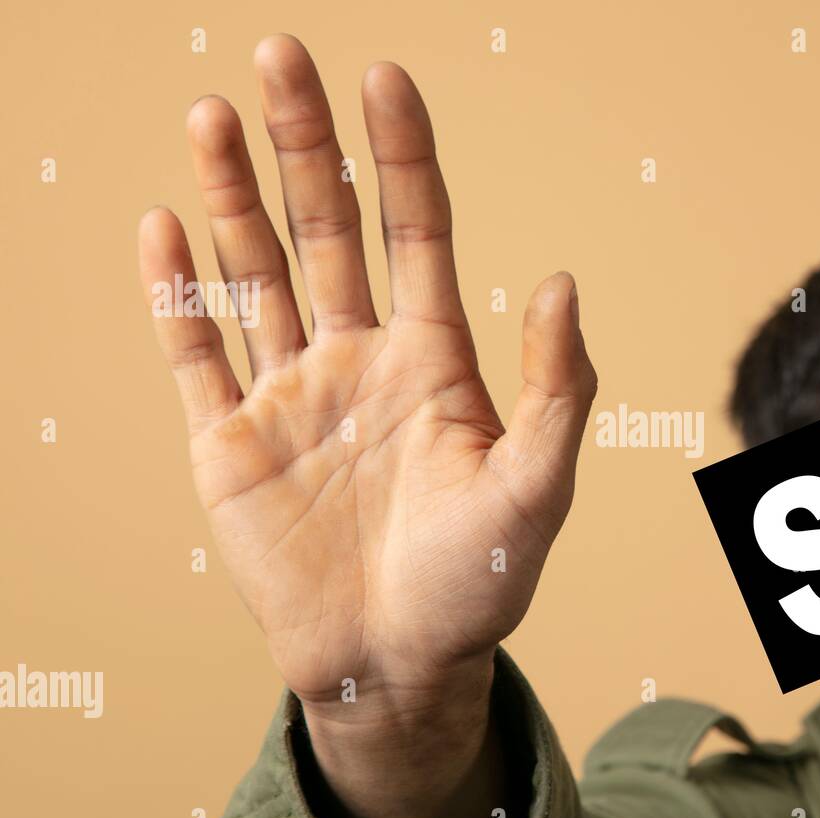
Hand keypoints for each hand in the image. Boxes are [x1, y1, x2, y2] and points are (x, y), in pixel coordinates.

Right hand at [137, 36, 596, 728]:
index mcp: (433, 359)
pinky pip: (198, 351)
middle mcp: (358, 358)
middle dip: (305, 144)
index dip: (399, 154)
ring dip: (233, 196)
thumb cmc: (478, 583)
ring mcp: (291, 394)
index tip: (384, 77)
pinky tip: (163, 226)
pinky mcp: (230, 442)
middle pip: (329, 227)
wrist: (397, 664)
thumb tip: (564, 280)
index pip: (416, 229)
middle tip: (283, 56)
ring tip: (214, 111)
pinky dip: (179, 291)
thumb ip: (558, 388)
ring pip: (257, 272)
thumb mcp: (538, 485)